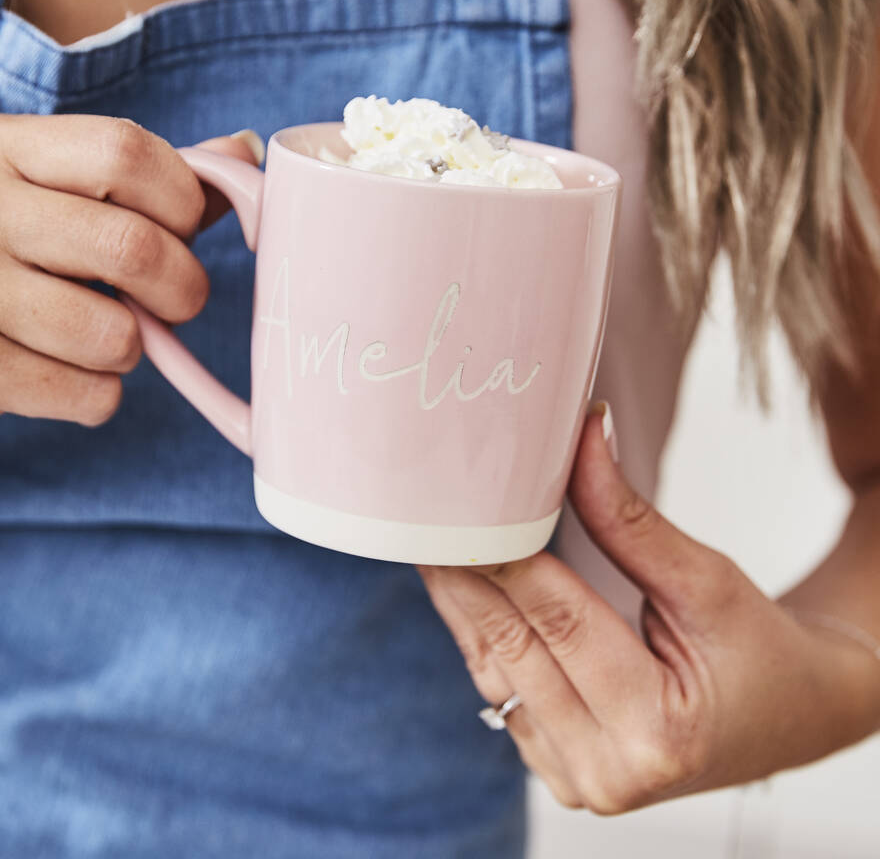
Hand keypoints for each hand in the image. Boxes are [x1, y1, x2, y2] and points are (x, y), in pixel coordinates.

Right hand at [0, 113, 257, 448]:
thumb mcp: (28, 194)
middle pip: (136, 248)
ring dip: (131, 352)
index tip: (184, 231)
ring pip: (117, 335)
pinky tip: (61, 381)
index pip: (127, 151)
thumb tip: (244, 153)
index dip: (184, 200)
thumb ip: (135, 178)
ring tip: (94, 342)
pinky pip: (86, 394)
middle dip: (184, 290)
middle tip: (175, 304)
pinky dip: (97, 398)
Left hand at [417, 407, 879, 813]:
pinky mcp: (558, 767)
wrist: (788, 716)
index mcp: (655, 731)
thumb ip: (629, 517)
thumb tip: (581, 434)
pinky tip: (458, 583)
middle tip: (425, 510)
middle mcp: (607, 772)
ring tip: (430, 537)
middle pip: (510, 644)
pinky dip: (480, 630)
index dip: (505, 550)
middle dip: (464, 570)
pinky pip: (500, 685)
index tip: (467, 499)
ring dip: (458, 598)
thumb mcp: (706, 579)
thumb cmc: (759, 650)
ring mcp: (577, 779)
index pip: (557, 619)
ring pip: (492, 666)